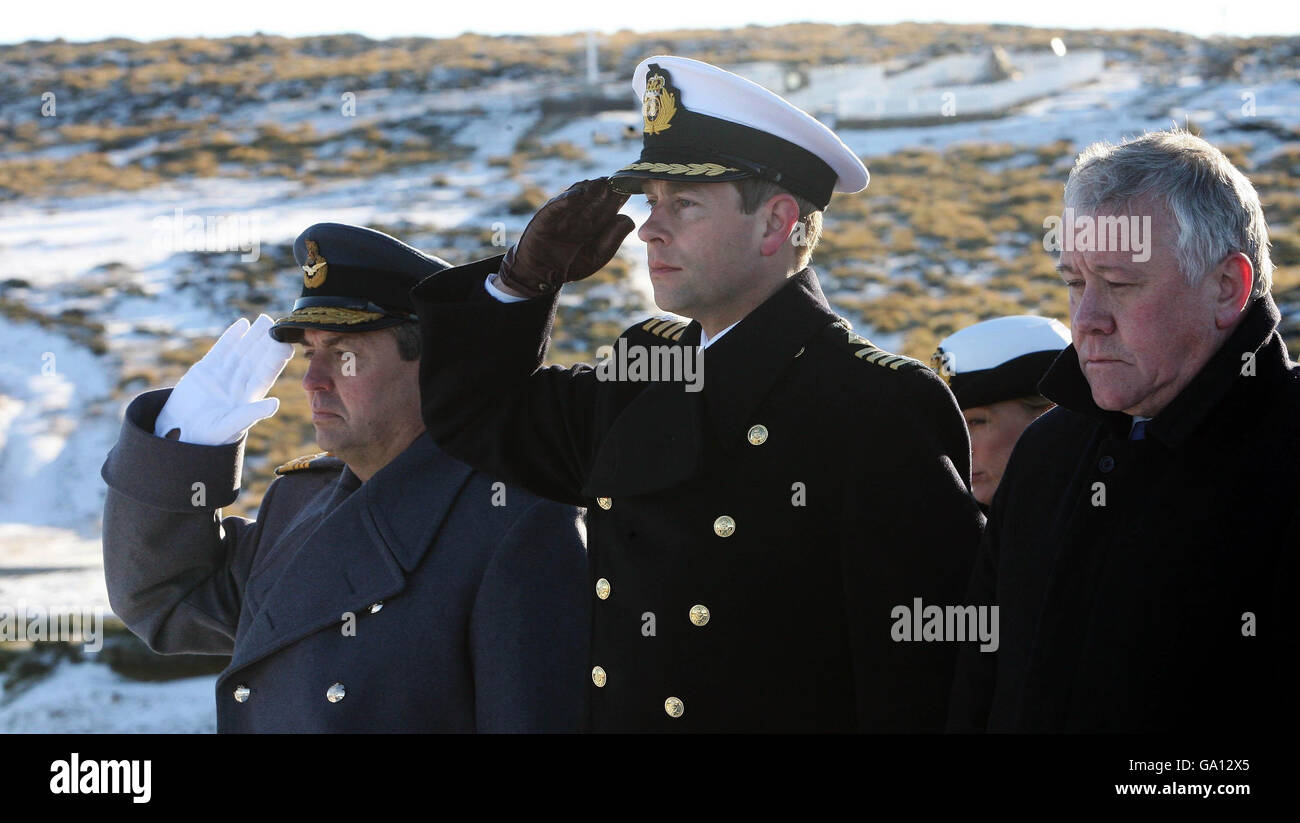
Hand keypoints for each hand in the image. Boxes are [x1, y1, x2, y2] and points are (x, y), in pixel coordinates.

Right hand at [154, 315, 292, 445]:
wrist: (178, 435)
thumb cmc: (208, 437)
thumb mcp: (229, 426)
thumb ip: (251, 414)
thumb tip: (276, 404)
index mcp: (249, 397)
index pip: (266, 373)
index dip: (275, 359)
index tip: (287, 344)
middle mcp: (239, 384)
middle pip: (255, 358)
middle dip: (266, 342)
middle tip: (277, 323)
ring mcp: (223, 375)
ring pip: (241, 351)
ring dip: (252, 336)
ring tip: (264, 320)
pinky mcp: (206, 371)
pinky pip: (221, 350)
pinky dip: (231, 338)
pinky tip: (242, 325)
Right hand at [497, 178, 634, 297]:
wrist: (543, 275)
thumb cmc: (572, 265)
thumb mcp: (598, 255)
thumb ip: (613, 238)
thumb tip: (628, 218)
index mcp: (596, 223)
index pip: (610, 205)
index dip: (621, 196)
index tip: (633, 187)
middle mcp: (581, 214)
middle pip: (596, 198)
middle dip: (608, 189)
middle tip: (619, 180)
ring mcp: (564, 213)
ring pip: (578, 197)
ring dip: (590, 189)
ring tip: (602, 183)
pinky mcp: (547, 216)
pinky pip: (557, 205)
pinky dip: (567, 199)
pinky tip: (578, 193)